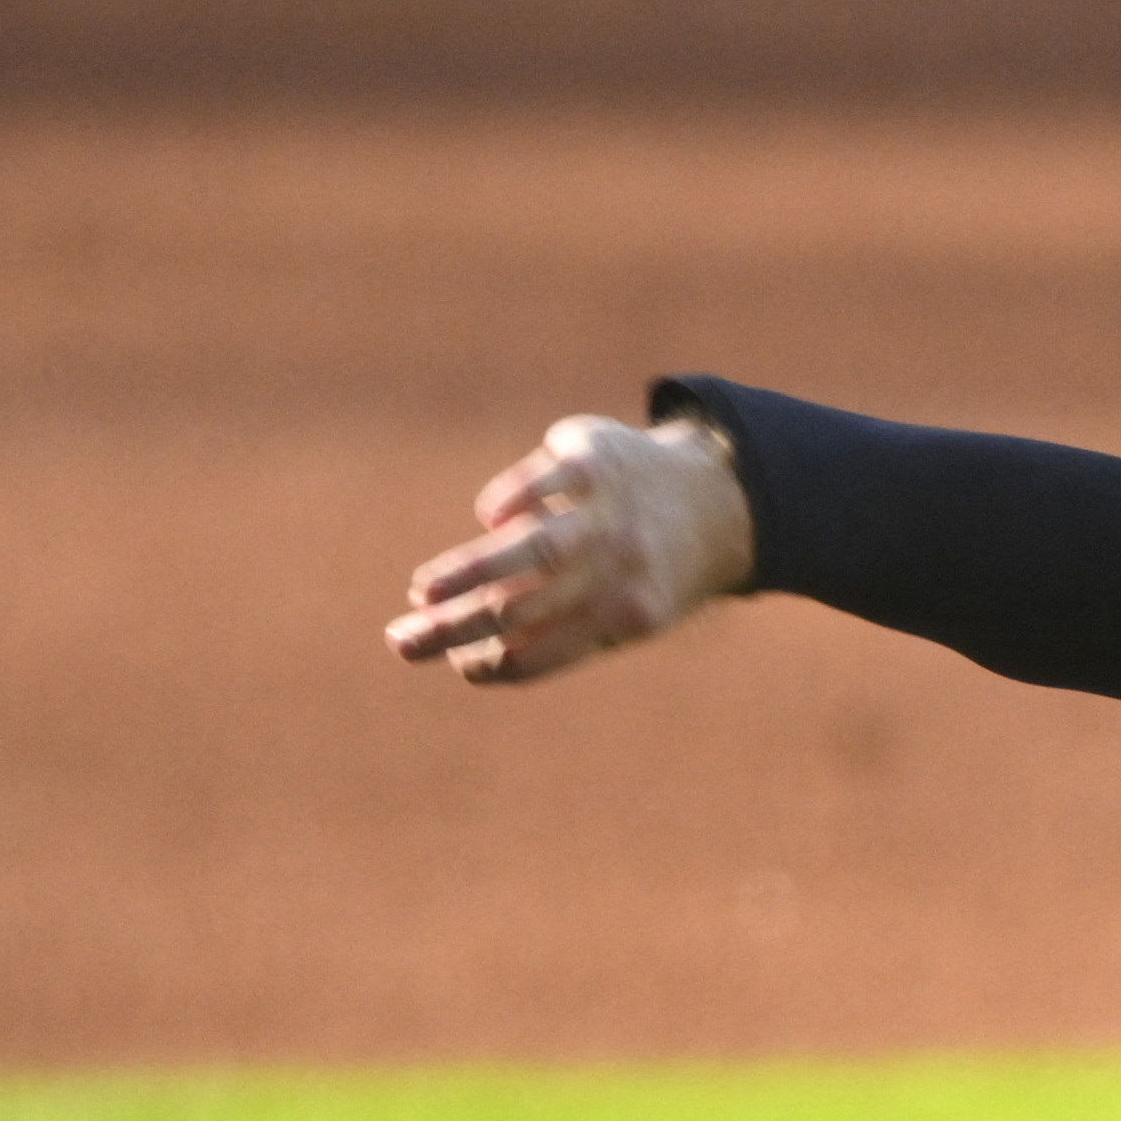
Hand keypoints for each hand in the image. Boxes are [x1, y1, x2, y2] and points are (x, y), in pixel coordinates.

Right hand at [387, 414, 754, 684]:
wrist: (718, 496)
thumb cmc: (645, 567)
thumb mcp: (622, 611)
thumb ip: (554, 629)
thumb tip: (464, 649)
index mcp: (625, 618)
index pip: (541, 653)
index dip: (489, 663)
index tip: (454, 662)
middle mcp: (618, 569)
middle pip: (522, 609)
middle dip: (455, 629)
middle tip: (402, 643)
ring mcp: (608, 513)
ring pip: (533, 550)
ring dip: (470, 573)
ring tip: (423, 593)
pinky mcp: (596, 458)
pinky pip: (550, 482)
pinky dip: (514, 500)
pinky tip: (489, 518)